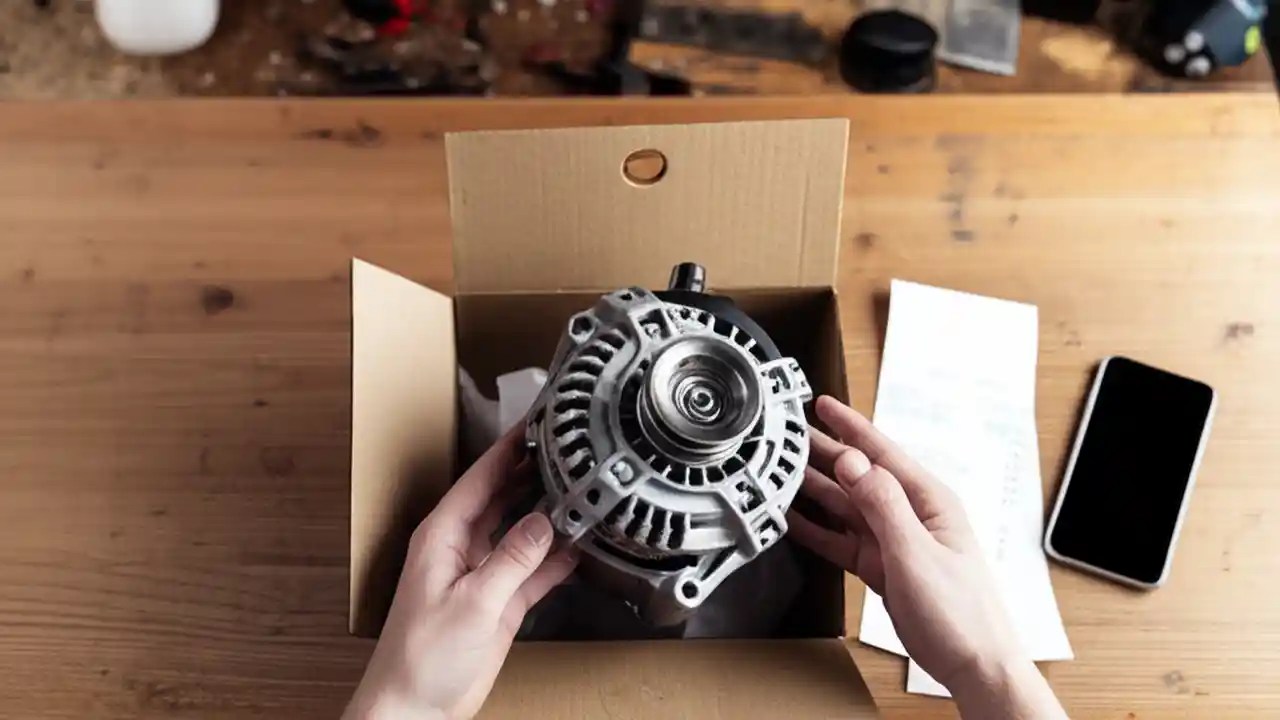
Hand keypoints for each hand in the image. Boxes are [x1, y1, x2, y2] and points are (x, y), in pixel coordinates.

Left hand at [344, 427, 578, 719]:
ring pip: (521, 532)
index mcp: (442, 536)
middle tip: (569, 449)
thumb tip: (543, 522)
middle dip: (533, 474)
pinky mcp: (497, 603)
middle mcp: (461, 548)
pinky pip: (532, 571)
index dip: (508, 448)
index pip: (480, 477)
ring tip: (583, 492)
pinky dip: (555, 560)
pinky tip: (579, 548)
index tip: (535, 422)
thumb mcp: (474, 603)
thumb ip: (512, 560)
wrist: (415, 710)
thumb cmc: (421, 659)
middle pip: (503, 497)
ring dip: (549, 517)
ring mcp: (481, 575)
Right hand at [788, 396, 1063, 717]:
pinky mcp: (882, 567)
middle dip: (825, 453)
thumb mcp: (916, 552)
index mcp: (927, 501)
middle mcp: (910, 515)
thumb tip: (853, 462)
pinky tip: (795, 519)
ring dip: (815, 489)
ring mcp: (895, 541)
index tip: (823, 405)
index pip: (881, 453)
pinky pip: (843, 540)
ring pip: (846, 506)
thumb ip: (882, 505)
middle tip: (789, 434)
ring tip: (782, 472)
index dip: (850, 426)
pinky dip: (818, 530)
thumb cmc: (961, 613)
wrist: (974, 665)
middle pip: (858, 475)